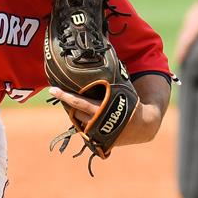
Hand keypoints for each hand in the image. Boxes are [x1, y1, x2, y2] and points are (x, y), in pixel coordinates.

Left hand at [47, 86, 163, 147]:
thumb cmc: (132, 103)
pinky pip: (85, 130)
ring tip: (75, 103)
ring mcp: (97, 134)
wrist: (144, 126)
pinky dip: (84, 122)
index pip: (78, 102)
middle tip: (61, 93)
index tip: (53, 89)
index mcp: (102, 109)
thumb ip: (110, 80)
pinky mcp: (98, 141)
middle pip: (74, 112)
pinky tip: (86, 115)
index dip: (64, 96)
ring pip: (78, 122)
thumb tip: (106, 56)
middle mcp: (97, 123)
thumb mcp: (122, 89)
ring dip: (75, 113)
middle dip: (68, 103)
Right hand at [176, 0, 197, 61]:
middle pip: (181, 41)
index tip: (178, 63)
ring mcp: (188, 21)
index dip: (181, 54)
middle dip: (180, 50)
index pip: (184, 46)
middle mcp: (188, 27)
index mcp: (192, 31)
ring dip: (181, 43)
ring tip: (181, 50)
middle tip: (177, 60)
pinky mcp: (191, 17)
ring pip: (182, 35)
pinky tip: (188, 37)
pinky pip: (185, 29)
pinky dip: (185, 36)